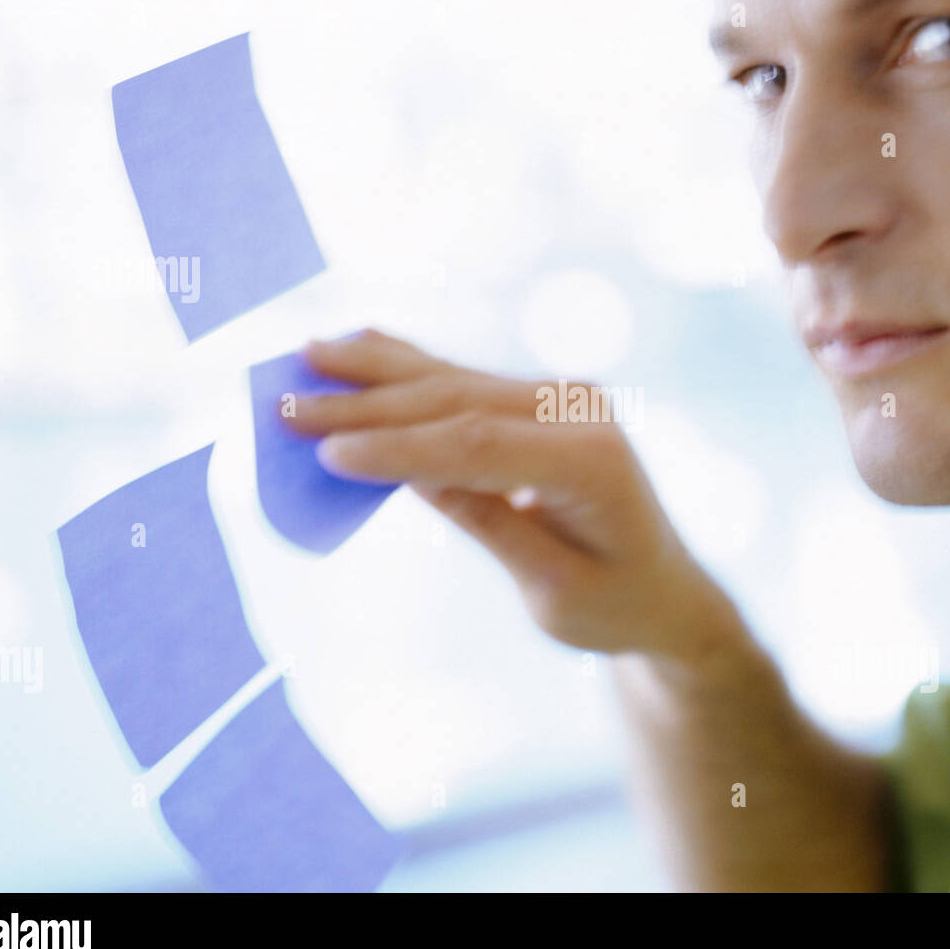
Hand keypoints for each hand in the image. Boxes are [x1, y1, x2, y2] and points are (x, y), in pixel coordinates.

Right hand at [283, 328, 736, 664]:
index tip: (325, 453)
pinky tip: (359, 345)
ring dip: (376, 371)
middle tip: (284, 403)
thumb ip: (486, 520)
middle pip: (456, 401)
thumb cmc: (616, 604)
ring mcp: (561, 400)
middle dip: (366, 405)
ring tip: (304, 355)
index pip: (476, 446)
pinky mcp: (542, 402)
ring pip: (453, 378)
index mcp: (589, 462)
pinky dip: (408, 367)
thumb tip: (404, 471)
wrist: (665, 589)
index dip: (398, 449)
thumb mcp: (550, 586)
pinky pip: (465, 381)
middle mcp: (578, 413)